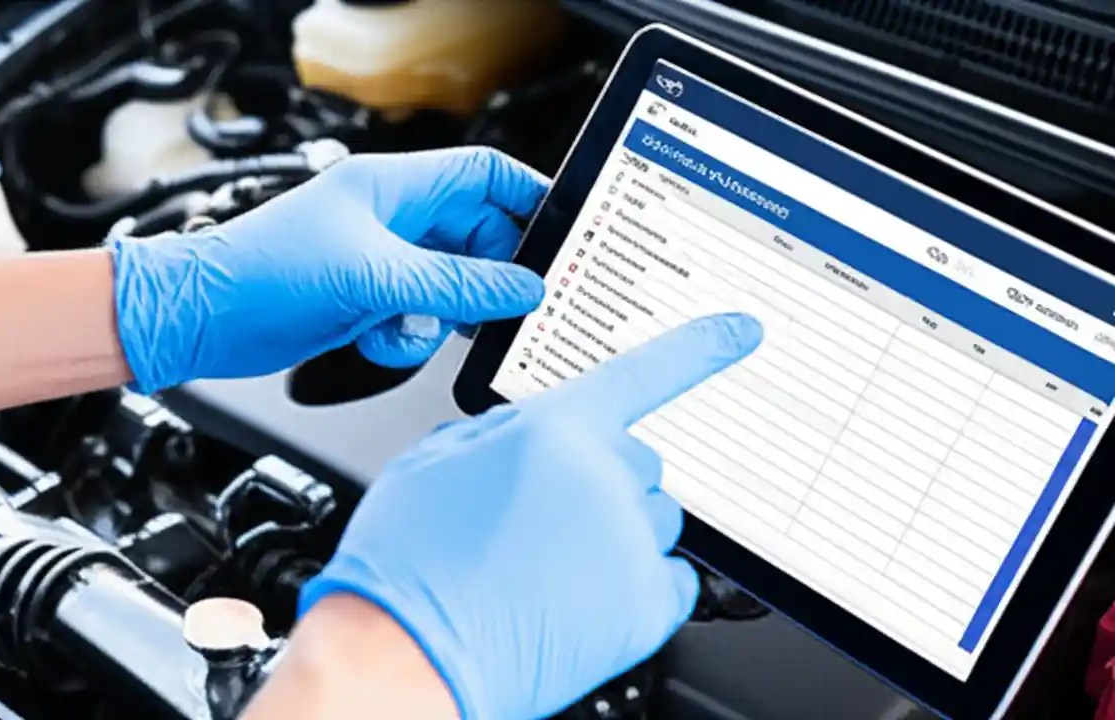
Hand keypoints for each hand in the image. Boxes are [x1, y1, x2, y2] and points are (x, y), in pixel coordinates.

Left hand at [112, 148, 546, 392]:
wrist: (199, 320)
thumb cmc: (260, 271)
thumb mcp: (373, 274)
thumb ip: (456, 283)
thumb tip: (521, 287)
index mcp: (395, 187)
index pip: (484, 175)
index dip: (527, 198)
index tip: (560, 233)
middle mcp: (392, 220)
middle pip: (476, 238)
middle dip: (490, 274)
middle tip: (509, 302)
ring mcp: (380, 261)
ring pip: (451, 285)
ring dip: (446, 311)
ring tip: (427, 323)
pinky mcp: (367, 302)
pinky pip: (418, 317)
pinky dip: (409, 335)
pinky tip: (379, 336)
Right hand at [299, 314, 763, 719]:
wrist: (406, 654)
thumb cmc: (408, 565)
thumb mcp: (432, 461)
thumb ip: (500, 433)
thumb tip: (529, 435)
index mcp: (554, 431)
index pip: (645, 374)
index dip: (699, 348)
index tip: (739, 332)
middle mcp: (603, 478)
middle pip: (638, 461)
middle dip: (600, 481)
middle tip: (545, 520)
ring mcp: (630, 543)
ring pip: (654, 518)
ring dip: (618, 532)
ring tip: (552, 568)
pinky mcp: (645, 605)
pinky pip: (672, 578)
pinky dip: (638, 585)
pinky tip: (581, 598)